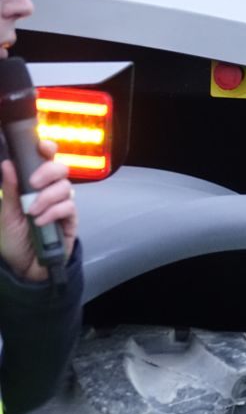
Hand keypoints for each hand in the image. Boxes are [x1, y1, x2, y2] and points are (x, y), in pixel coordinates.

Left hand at [0, 140, 77, 281]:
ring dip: (46, 198)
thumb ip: (10, 190)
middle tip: (32, 184)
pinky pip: (68, 207)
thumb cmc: (14, 239)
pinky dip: (53, 212)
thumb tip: (7, 163)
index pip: (45, 160)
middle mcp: (50, 191)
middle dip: (47, 172)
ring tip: (32, 213)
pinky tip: (41, 222)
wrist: (26, 266)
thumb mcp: (5, 214)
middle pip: (60, 169)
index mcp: (34, 185)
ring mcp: (62, 204)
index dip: (46, 149)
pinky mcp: (71, 220)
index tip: (41, 146)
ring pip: (64, 187)